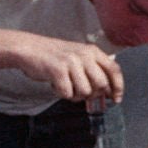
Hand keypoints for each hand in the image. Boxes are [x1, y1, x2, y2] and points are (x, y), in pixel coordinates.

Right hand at [10, 35, 124, 104]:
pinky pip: (67, 93)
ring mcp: (71, 62)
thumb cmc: (54, 56)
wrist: (29, 48)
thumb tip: (107, 92)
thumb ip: (93, 70)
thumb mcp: (78, 56)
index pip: (114, 70)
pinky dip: (61, 94)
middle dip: (93, 94)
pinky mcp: (58, 70)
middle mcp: (84, 55)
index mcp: (92, 51)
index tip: (116, 98)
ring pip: (85, 91)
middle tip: (80, 92)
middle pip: (101, 85)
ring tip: (66, 86)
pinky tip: (56, 85)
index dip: (118, 87)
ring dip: (75, 95)